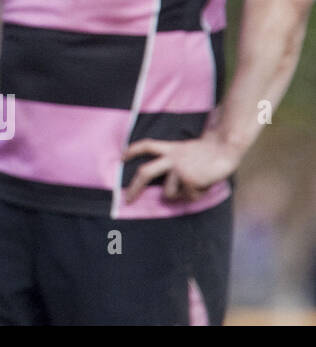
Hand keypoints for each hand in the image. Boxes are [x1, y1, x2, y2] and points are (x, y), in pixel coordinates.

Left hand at [121, 132, 242, 204]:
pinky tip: (205, 184)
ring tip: (194, 186)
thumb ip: (174, 163)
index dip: (132, 150)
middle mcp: (171, 158)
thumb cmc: (209, 152)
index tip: (121, 157)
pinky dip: (197, 194)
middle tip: (127, 200)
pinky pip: (188, 197)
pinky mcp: (189, 180)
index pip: (147, 146)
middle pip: (145, 173)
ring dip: (181, 195)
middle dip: (134, 188)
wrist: (226, 148)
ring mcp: (179, 169)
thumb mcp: (186, 152)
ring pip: (169, 194)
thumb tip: (166, 189)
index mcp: (170, 149)